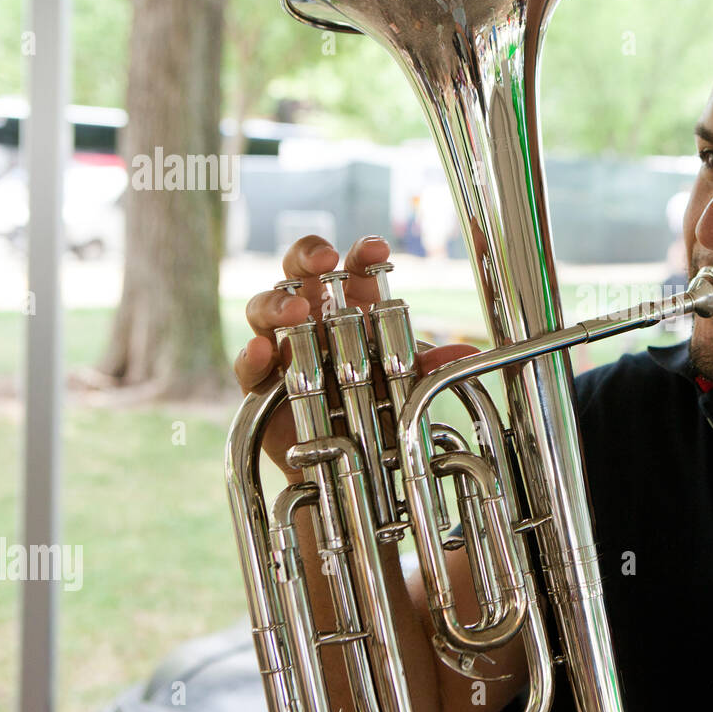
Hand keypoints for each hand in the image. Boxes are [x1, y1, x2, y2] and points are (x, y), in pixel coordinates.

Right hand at [234, 234, 478, 478]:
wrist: (350, 461)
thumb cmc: (378, 406)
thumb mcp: (408, 385)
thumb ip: (431, 366)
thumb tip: (465, 352)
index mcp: (352, 308)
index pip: (354, 269)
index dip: (363, 254)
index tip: (378, 250)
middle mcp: (312, 318)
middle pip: (298, 272)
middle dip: (308, 256)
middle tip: (324, 260)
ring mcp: (281, 346)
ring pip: (265, 308)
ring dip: (278, 303)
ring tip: (297, 312)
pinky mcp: (259, 382)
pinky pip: (247, 363)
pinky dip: (252, 353)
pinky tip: (265, 350)